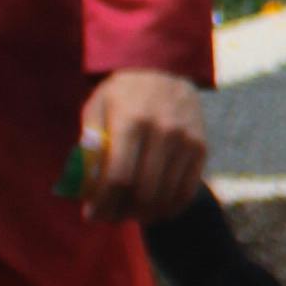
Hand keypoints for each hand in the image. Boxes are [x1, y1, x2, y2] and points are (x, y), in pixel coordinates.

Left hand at [79, 69, 207, 226]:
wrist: (164, 68)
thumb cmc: (122, 93)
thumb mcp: (96, 108)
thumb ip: (90, 146)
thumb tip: (84, 187)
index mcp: (131, 120)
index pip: (118, 176)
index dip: (103, 202)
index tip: (91, 214)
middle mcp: (163, 131)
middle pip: (143, 191)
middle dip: (121, 212)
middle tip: (108, 217)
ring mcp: (186, 140)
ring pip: (166, 196)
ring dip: (144, 214)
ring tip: (128, 215)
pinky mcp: (200, 147)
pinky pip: (187, 190)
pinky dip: (169, 208)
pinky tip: (154, 210)